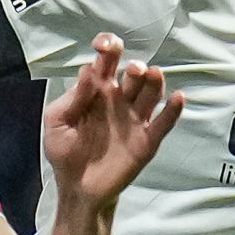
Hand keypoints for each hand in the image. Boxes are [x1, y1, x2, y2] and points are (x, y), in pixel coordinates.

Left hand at [43, 34, 182, 212]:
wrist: (78, 189)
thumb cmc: (65, 153)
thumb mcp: (57, 122)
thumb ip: (72, 98)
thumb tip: (88, 72)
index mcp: (96, 91)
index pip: (106, 62)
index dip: (109, 48)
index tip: (106, 45)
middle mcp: (118, 100)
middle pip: (133, 75)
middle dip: (135, 68)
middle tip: (133, 70)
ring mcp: (134, 119)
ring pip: (151, 93)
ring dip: (154, 82)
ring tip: (153, 75)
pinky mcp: (146, 140)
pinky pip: (164, 123)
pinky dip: (173, 110)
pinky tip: (177, 98)